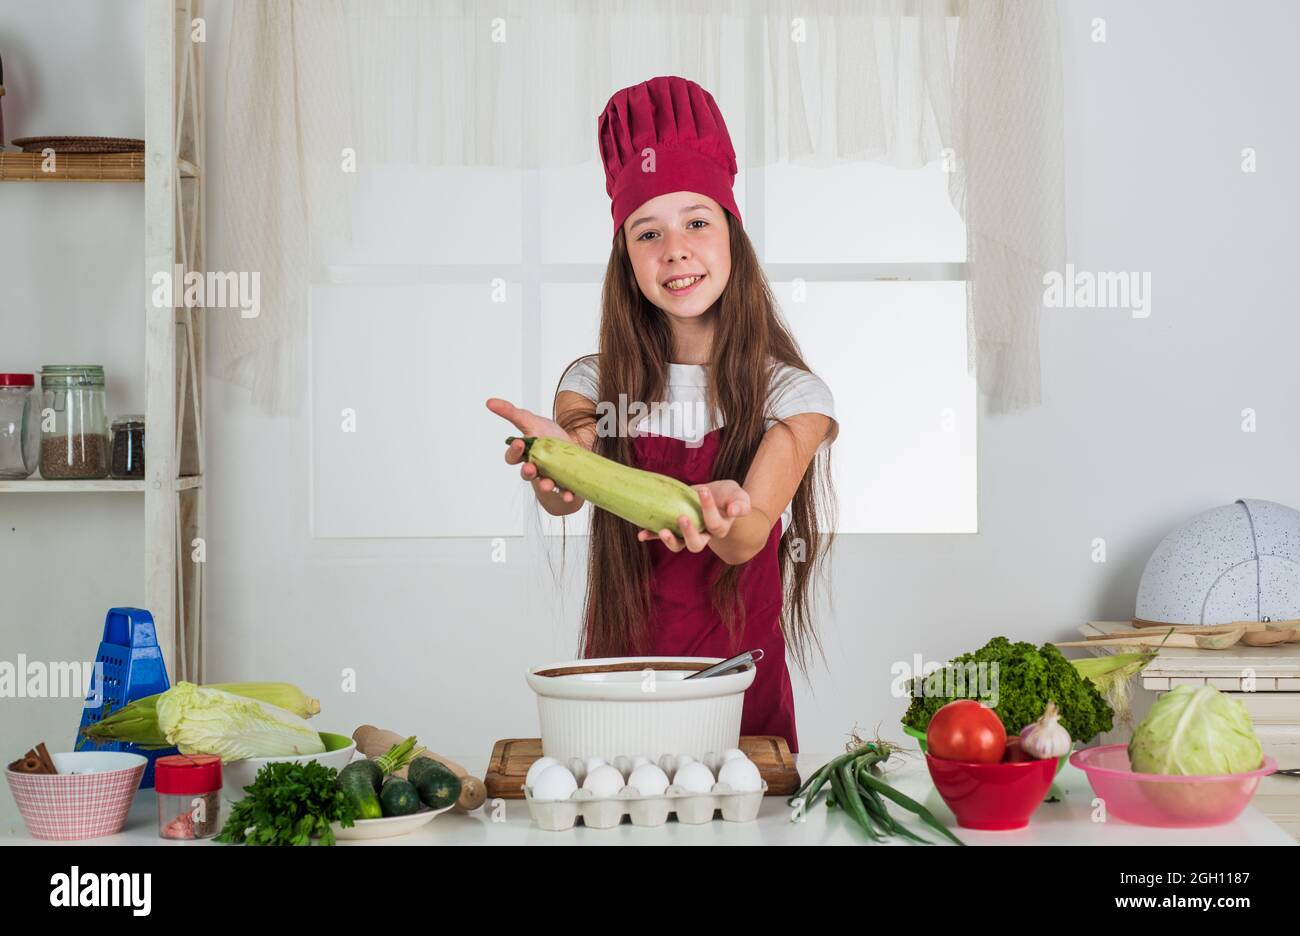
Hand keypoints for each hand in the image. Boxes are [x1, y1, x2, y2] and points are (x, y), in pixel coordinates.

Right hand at [486, 397, 577, 503]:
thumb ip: (511, 413)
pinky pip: (563, 493)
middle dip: (527, 472)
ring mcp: (548, 478)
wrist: (574, 448)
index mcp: (525, 454)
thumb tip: (489, 402)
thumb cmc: (548, 436)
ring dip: (545, 485)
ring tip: (548, 484)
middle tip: (530, 468)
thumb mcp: (532, 421)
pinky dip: (566, 495)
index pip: (513, 456)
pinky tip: (569, 495)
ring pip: (543, 485)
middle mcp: (535, 468)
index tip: (519, 443)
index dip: (514, 451)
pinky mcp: (564, 486)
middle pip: (526, 473)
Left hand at [636, 480, 750, 552]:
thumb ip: (741, 503)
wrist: (716, 498)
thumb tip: (734, 510)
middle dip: (688, 533)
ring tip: (662, 531)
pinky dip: (651, 535)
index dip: (709, 508)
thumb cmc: (728, 497)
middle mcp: (704, 536)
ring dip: (669, 540)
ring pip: (679, 545)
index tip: (704, 490)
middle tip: (681, 518)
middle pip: (696, 544)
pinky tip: (641, 534)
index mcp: (720, 528)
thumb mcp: (739, 495)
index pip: (714, 523)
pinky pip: (661, 535)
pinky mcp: (674, 529)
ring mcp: (687, 534)